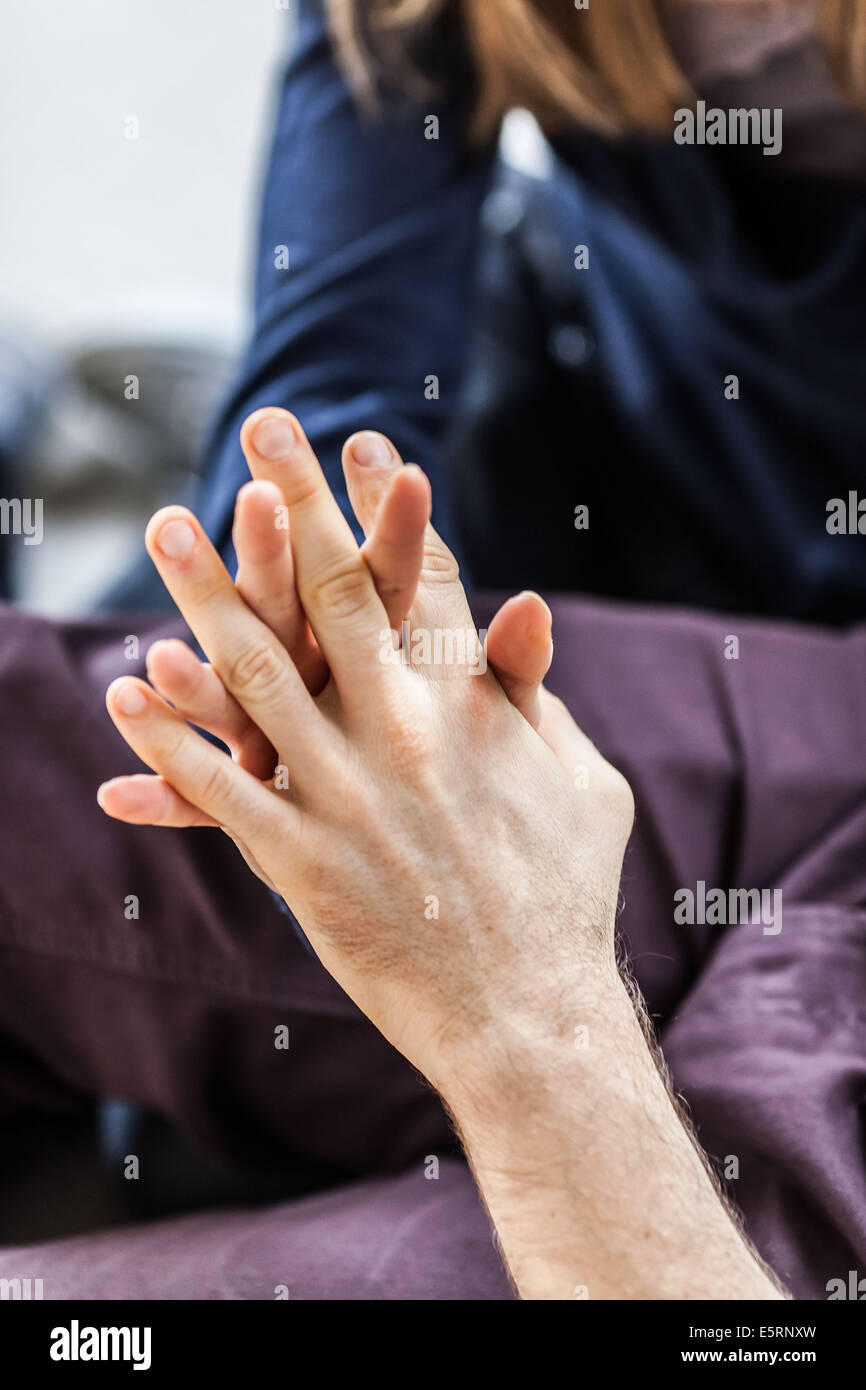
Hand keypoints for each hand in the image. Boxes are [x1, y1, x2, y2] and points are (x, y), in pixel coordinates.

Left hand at [99, 410, 633, 1090]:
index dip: (391, 508)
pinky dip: (170, 741)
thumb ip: (535, 692)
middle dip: (298, 501)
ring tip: (167, 527)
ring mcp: (350, 796)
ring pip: (262, 675)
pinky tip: (127, 690)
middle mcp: (408, 733)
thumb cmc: (564, 893)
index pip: (427, 580)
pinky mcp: (304, 863)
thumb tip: (526, 604)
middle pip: (338, 594)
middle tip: (261, 429)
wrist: (530, 1013)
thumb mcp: (581, 780)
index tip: (361, 446)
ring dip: (207, 595)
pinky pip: (223, 791)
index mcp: (475, 706)